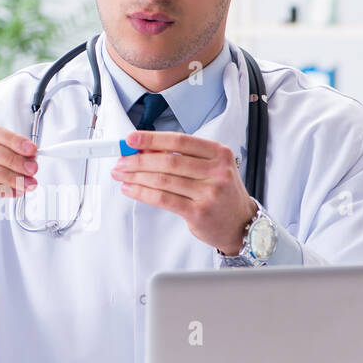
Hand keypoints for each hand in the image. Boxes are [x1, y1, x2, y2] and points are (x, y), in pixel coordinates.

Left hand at [110, 130, 255, 254]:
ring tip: (122, 175)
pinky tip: (131, 189)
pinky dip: (143, 193)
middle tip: (121, 161)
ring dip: (136, 176)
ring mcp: (209, 193)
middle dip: (139, 160)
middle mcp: (217, 171)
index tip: (132, 139)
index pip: (180, 141)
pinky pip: (163, 199)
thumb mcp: (210, 168)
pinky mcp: (198, 212)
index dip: (152, 138)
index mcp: (219, 153)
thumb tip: (146, 149)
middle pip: (169, 161)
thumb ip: (181, 157)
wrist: (240, 224)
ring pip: (163, 180)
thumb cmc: (222, 193)